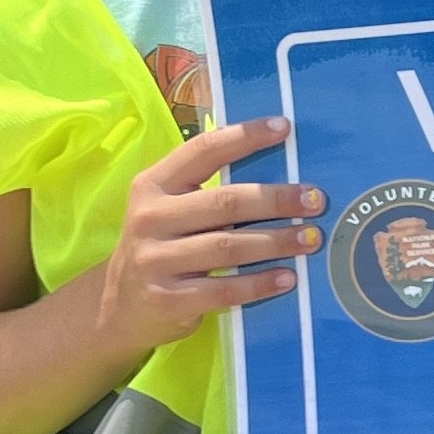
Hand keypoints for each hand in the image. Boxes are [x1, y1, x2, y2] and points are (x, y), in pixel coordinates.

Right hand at [98, 116, 324, 355]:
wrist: (119, 305)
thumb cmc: (162, 246)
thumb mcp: (170, 210)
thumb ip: (209, 189)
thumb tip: (281, 171)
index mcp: (153, 185)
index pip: (203, 150)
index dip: (245, 136)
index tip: (285, 127)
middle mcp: (150, 218)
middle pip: (225, 202)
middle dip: (275, 199)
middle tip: (315, 200)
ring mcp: (156, 260)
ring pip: (228, 246)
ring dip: (276, 241)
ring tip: (311, 238)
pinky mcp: (167, 299)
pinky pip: (224, 289)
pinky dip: (260, 284)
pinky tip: (288, 278)